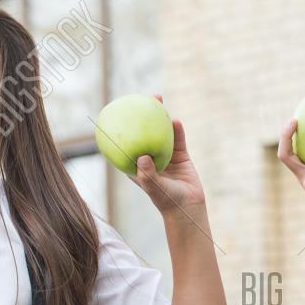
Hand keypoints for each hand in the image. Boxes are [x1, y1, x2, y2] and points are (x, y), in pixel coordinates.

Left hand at [129, 94, 206, 215]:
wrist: (188, 207)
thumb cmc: (167, 200)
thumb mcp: (155, 187)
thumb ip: (148, 174)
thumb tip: (142, 156)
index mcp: (136, 164)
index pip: (124, 143)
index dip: (119, 127)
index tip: (115, 111)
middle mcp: (149, 157)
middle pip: (141, 131)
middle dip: (139, 113)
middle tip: (138, 98)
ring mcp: (164, 154)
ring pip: (160, 131)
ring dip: (159, 115)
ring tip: (158, 100)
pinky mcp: (180, 155)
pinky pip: (177, 138)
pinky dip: (177, 130)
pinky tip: (176, 121)